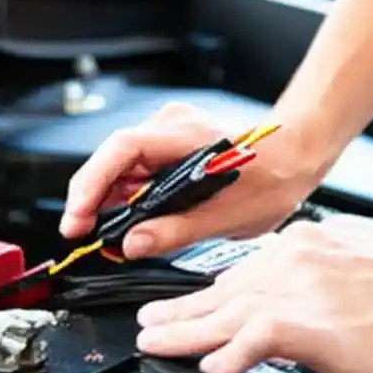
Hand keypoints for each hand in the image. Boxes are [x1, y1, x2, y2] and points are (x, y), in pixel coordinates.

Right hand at [60, 102, 332, 258]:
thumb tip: (132, 245)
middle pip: (111, 160)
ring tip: (105, 235)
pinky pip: (135, 170)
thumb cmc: (272, 177)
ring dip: (107, 201)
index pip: (120, 151)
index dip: (91, 185)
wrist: (295, 157)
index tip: (77, 218)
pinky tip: (128, 221)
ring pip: (119, 167)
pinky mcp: (168, 147)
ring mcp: (167, 134)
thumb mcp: (227, 217)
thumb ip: (176, 232)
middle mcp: (170, 127)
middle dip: (91, 199)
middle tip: (82, 235)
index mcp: (185, 136)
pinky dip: (125, 196)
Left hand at [135, 221, 372, 372]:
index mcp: (309, 244)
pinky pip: (253, 339)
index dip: (207, 295)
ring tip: (154, 344)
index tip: (184, 307)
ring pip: (224, 313)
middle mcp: (296, 259)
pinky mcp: (308, 323)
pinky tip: (212, 365)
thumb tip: (291, 314)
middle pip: (222, 291)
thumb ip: (317, 286)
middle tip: (148, 327)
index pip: (242, 273)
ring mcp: (299, 289)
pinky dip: (230, 353)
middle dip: (180, 313)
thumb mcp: (358, 277)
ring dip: (183, 332)